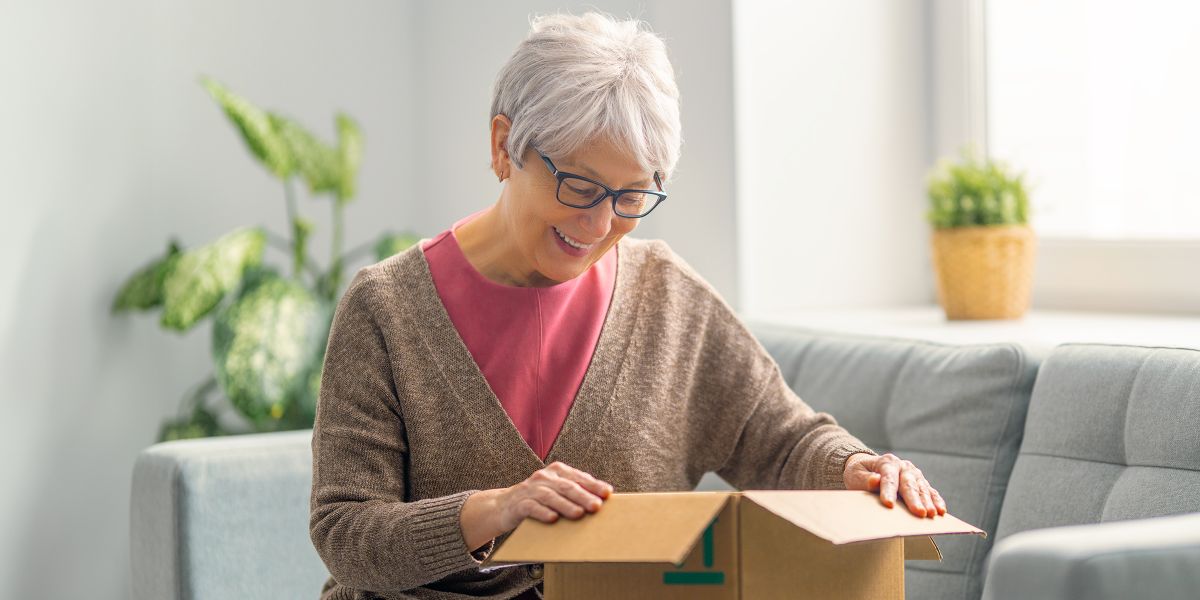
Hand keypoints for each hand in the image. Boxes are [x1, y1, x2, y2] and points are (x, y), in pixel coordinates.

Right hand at [493, 461, 612, 532]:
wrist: (503, 505)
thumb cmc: (538, 500)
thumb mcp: (556, 491)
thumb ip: (574, 493)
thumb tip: (601, 501)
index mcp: (556, 471)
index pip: (577, 477)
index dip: (593, 484)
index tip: (607, 493)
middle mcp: (544, 477)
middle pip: (566, 486)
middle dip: (583, 496)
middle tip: (597, 506)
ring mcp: (530, 489)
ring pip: (550, 496)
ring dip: (566, 505)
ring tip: (579, 514)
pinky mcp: (519, 503)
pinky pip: (532, 507)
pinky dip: (543, 513)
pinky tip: (553, 519)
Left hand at [843, 452, 946, 517]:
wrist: (868, 467)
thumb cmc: (859, 473)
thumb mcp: (856, 475)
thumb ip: (865, 479)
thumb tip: (875, 480)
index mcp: (886, 462)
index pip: (888, 478)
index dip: (888, 491)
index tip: (888, 504)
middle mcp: (903, 466)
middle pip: (908, 484)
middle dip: (914, 500)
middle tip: (919, 513)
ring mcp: (913, 473)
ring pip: (922, 488)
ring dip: (928, 502)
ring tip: (932, 514)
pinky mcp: (920, 482)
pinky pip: (930, 491)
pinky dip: (936, 500)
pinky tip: (941, 510)